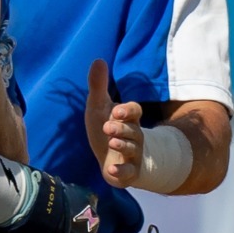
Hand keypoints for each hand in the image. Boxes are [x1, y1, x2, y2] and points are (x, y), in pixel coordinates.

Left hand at [85, 59, 144, 188]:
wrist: (111, 159)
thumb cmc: (106, 129)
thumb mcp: (99, 108)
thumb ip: (98, 86)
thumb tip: (98, 59)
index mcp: (128, 119)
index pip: (135, 111)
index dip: (127, 110)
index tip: (116, 111)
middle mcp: (134, 136)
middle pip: (134, 130)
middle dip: (122, 128)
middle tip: (107, 127)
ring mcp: (133, 155)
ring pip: (133, 148)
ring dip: (123, 144)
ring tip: (111, 141)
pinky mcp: (129, 172)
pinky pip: (129, 172)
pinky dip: (122, 171)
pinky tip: (112, 170)